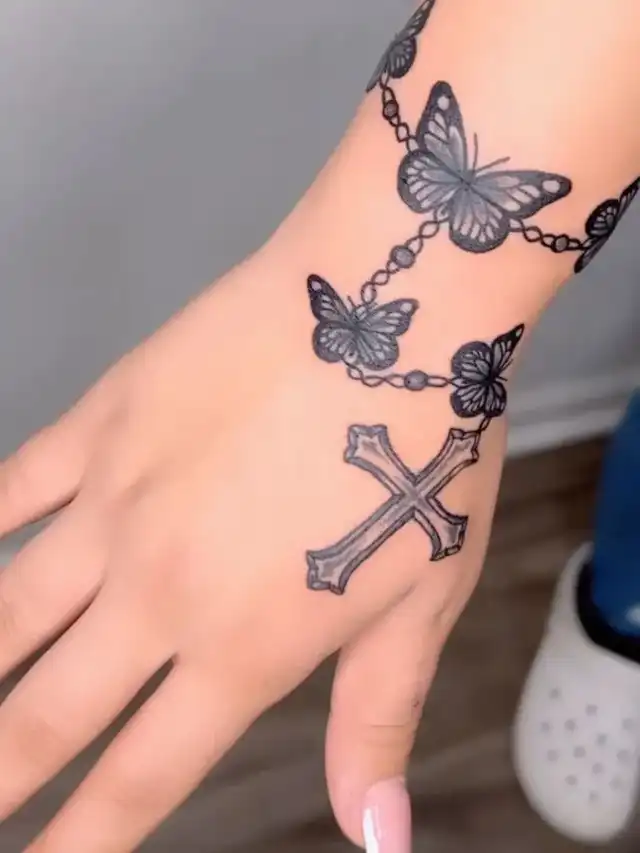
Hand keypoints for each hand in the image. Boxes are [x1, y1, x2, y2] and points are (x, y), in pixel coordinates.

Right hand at [0, 257, 483, 851]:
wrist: (392, 309)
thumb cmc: (422, 450)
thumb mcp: (422, 599)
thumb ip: (379, 718)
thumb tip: (378, 837)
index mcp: (247, 645)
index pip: (141, 777)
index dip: (82, 843)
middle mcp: (163, 589)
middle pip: (46, 713)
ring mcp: (119, 501)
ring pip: (5, 612)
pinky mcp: (103, 423)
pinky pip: (11, 490)